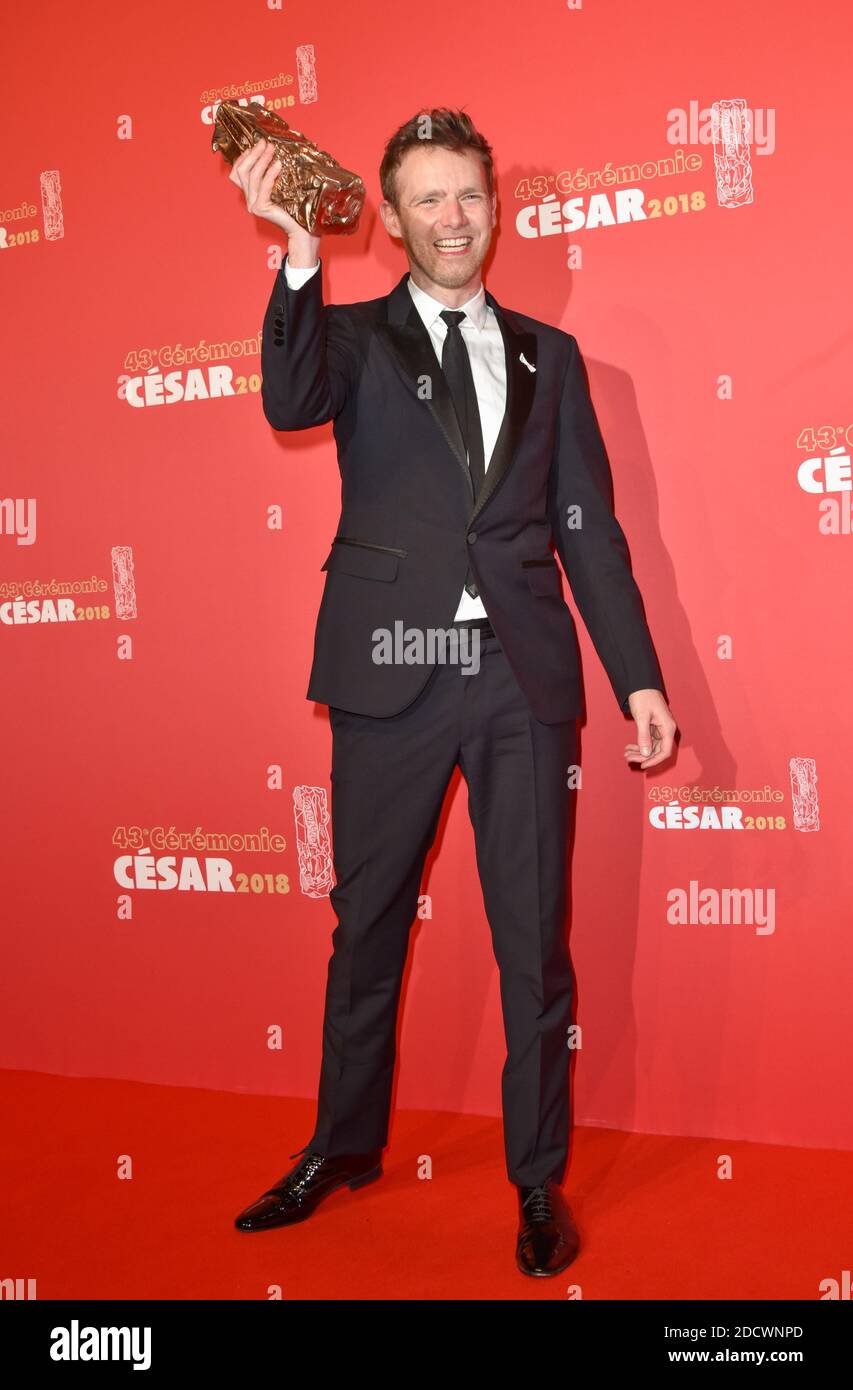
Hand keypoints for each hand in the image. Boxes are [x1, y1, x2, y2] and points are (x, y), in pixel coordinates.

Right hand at [229, 137, 320, 262]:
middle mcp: (249, 199)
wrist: (302, 230)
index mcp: (251, 194)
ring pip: (251, 176)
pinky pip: (263, 186)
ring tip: (272, 149)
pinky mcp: (261, 209)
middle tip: (265, 143)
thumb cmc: (295, 209)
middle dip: (253, 154)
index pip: (237, 172)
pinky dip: (270, 174)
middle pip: (241, 171)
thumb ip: (273, 175)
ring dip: (262, 159)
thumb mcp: (281, 187)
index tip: (257, 144)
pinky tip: (278, 165)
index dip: (244, 156)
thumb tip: (273, 152)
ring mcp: (253, 205)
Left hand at [624, 689, 676, 768]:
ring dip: (639, 752)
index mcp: (668, 727)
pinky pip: (648, 741)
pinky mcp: (653, 727)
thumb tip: (646, 753)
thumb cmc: (643, 697)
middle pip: (657, 751)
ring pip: (651, 747)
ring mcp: (660, 729)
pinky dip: (639, 745)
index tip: (642, 765)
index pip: (665, 751)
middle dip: (643, 756)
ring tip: (626, 754)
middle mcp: (666, 730)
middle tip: (627, 758)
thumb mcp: (642, 717)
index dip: (655, 760)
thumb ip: (644, 736)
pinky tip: (629, 747)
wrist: (640, 684)